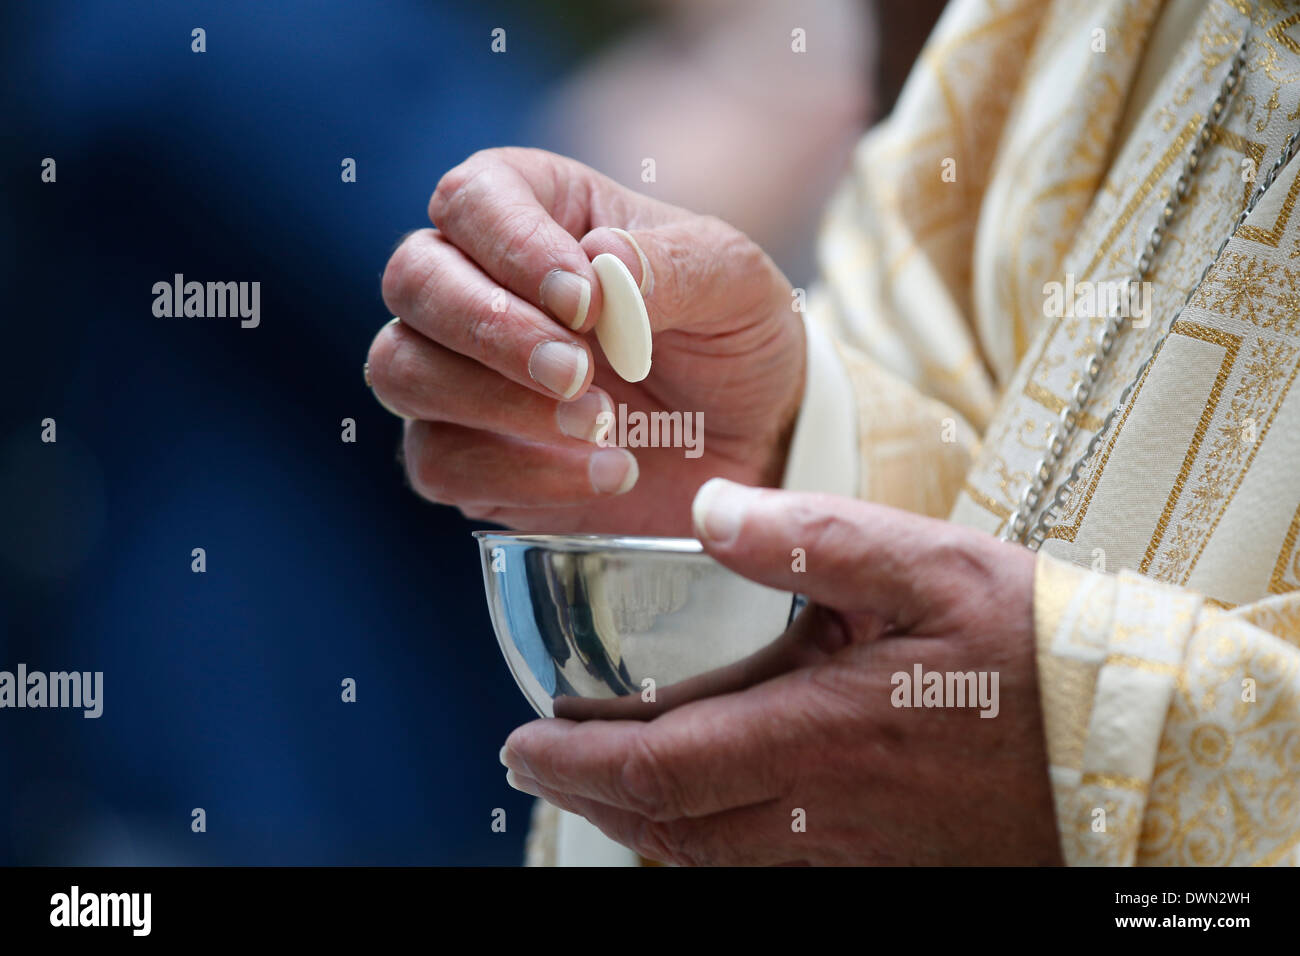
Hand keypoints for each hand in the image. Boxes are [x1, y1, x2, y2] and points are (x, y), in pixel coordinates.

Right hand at [368, 148, 804, 535]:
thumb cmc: (734, 337)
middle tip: (579, 372)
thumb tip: (595, 265)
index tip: (585, 301)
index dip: (512, 246)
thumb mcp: (734, 282)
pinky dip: (521, 473)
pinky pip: (437, 462)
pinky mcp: (468, 456)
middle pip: (414, 279)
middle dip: (491, 328)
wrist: (755, 440)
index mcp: (536, 210)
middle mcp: (479, 283)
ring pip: (401, 368)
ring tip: (600, 421)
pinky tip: (607, 470)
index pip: (472, 198)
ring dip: (495, 400)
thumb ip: (670, 263)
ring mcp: (461, 373)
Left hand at [501, 480, 1062, 864]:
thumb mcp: (925, 564)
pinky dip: (702, 841)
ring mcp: (847, 851)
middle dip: (588, 795)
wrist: (1123, 742)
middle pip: (668, 826)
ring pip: (708, 856)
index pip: (661, 769)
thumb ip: (809, 536)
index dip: (576, 763)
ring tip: (600, 776)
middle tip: (542, 756)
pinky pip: (761, 870)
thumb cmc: (1026, 645)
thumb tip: (711, 505)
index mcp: (817, 730)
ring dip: (638, 822)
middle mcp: (818, 810)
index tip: (522, 739)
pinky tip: (697, 806)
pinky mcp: (876, 865)